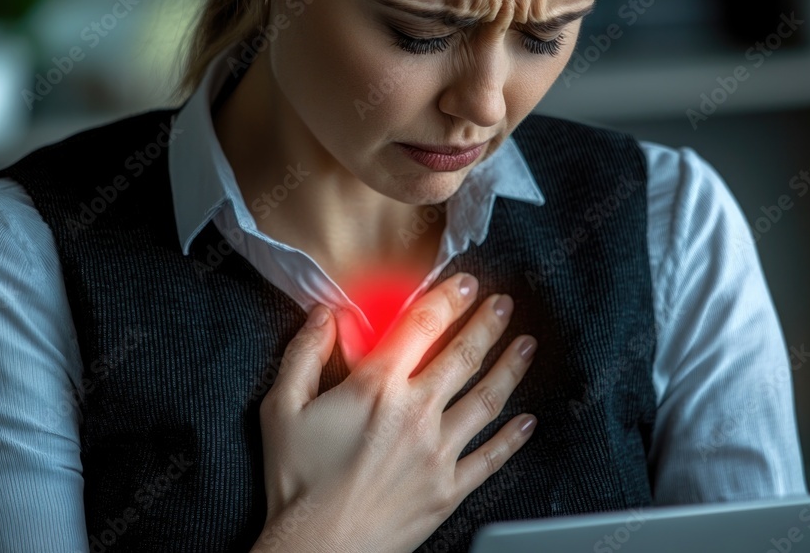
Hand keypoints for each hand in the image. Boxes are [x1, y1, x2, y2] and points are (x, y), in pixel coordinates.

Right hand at [251, 272, 536, 552]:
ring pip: (487, 400)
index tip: (465, 283)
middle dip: (487, 324)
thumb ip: (304, 354)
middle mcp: (416, 414)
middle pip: (464, 356)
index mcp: (377, 388)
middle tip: (502, 305)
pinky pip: (491, 457)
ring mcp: (438, 453)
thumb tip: (324, 315)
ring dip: (510, 368)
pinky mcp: (449, 490)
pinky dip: (513, 438)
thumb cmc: (297, 484)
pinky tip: (527, 421)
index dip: (447, 298)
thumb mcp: (282, 409)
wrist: (317, 551)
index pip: (422, 327)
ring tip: (525, 345)